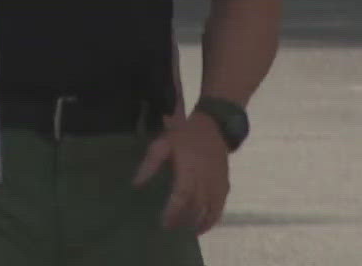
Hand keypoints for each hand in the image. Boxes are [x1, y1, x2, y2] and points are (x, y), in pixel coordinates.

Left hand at [133, 112, 229, 233]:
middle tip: (170, 231)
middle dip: (183, 221)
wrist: (213, 128)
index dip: (173, 212)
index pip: (182, 196)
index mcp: (189, 170)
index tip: (163, 223)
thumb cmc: (184, 136)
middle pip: (196, 207)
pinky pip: (220, 207)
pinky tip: (201, 227)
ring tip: (185, 233)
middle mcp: (206, 181)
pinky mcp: (224, 186)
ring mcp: (217, 185)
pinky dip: (212, 220)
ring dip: (198, 224)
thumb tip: (136, 184)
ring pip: (210, 211)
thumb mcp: (162, 144)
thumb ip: (150, 164)